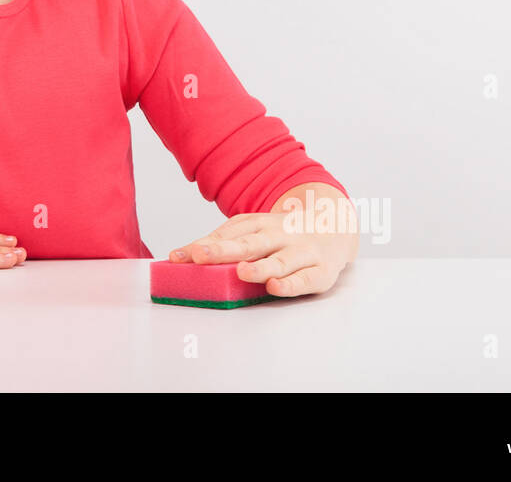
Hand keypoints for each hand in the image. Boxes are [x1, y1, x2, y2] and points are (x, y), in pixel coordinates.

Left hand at [169, 209, 355, 297]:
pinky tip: (275, 286)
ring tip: (241, 271)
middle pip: (249, 243)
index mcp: (259, 224)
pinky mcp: (320, 272)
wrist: (335, 226)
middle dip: (223, 250)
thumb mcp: (256, 230)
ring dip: (260, 266)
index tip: (176, 257)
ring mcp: (301, 252)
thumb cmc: (283, 234)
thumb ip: (226, 242)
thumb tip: (183, 257)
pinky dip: (291, 283)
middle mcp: (279, 235)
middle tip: (199, 256)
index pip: (227, 235)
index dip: (201, 245)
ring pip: (279, 260)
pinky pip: (305, 279)